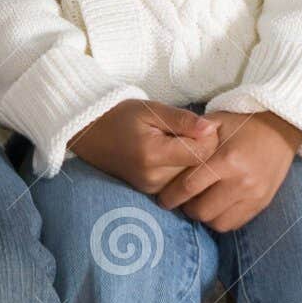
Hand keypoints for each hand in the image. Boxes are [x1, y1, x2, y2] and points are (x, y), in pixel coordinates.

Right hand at [69, 99, 219, 195]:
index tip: (201, 125)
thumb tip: (210, 128)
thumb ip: (182, 120)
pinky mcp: (151, 193)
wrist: (90, 134)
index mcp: (154, 154)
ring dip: (193, 161)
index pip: (202, 154)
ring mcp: (152, 188)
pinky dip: (182, 169)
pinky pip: (180, 184)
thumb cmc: (120, 116)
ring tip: (180, 142)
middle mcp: (154, 178)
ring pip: (192, 179)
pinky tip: (173, 155)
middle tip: (192, 132)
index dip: (208, 138)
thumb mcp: (151, 109)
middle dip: (203, 150)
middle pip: (200, 169)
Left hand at [156, 111, 301, 230]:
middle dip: (185, 208)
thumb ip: (191, 137)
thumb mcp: (215, 122)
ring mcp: (254, 195)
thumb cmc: (242, 121)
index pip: (188, 187)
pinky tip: (215, 205)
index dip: (170, 195)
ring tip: (198, 202)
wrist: (282, 127)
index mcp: (226, 159)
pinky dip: (220, 219)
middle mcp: (242, 181)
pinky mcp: (262, 203)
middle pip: (201, 210)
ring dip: (203, 215)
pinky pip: (234, 224)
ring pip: (217, 222)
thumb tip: (167, 153)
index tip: (162, 197)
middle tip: (179, 200)